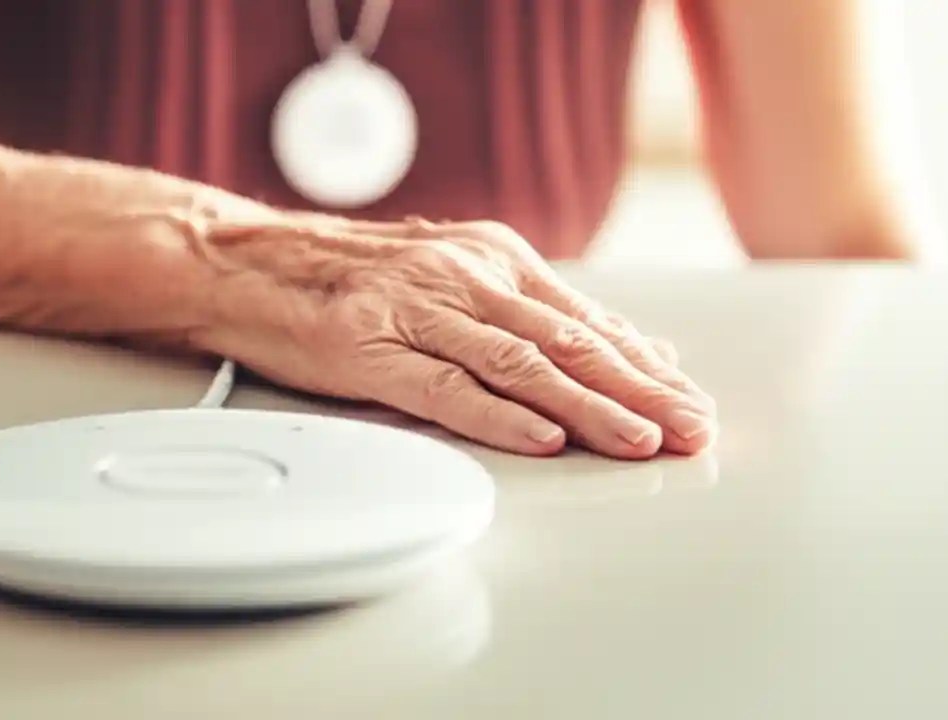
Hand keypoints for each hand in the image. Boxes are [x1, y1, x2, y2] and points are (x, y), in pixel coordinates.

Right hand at [184, 215, 716, 458]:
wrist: (253, 264)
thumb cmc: (359, 279)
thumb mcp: (460, 278)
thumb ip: (541, 314)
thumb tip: (633, 347)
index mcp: (495, 258)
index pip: (589, 319)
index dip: (647, 367)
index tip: (694, 402)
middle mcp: (465, 275)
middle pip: (568, 341)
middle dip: (639, 391)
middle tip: (691, 429)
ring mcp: (417, 309)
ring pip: (519, 362)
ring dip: (587, 406)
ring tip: (638, 441)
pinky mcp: (369, 347)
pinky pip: (443, 386)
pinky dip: (497, 414)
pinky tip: (541, 438)